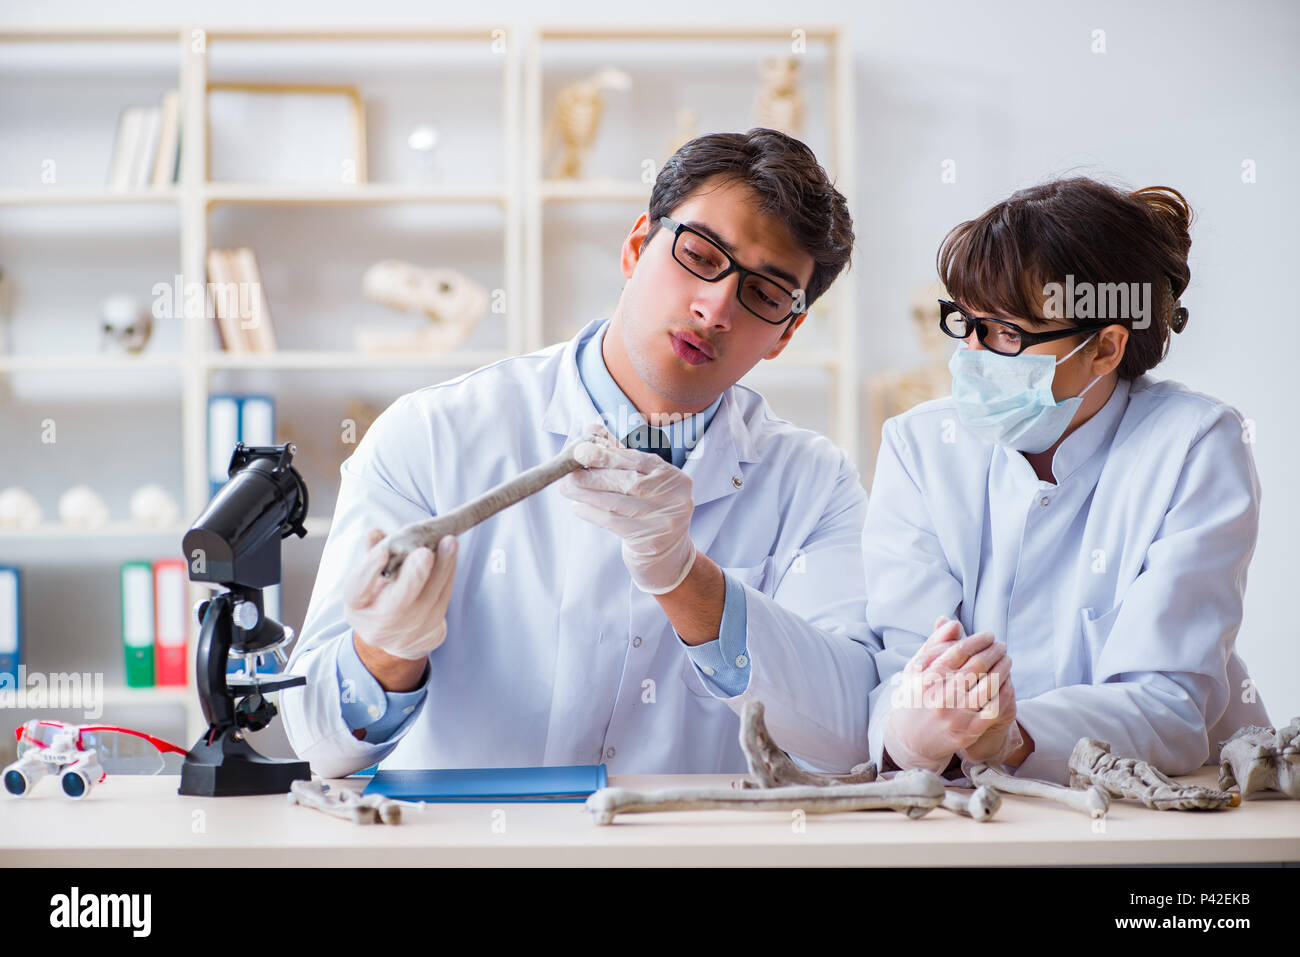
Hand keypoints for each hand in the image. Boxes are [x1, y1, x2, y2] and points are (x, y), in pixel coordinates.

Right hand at [344, 527, 456, 660]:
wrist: (397, 633)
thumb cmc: (379, 595)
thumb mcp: (369, 577)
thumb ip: (373, 554)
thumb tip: (375, 534)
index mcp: (357, 607)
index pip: (358, 589)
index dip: (369, 570)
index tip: (383, 550)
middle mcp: (378, 624)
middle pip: (396, 604)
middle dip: (413, 576)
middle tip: (425, 552)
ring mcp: (406, 632)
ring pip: (428, 600)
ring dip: (442, 568)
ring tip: (449, 542)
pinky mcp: (430, 632)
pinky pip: (442, 601)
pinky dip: (448, 575)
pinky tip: (451, 555)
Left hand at [557, 422, 695, 594]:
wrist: (668, 555)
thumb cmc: (651, 509)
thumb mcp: (645, 481)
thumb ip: (620, 456)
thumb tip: (591, 430)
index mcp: (672, 476)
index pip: (637, 460)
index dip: (608, 455)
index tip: (582, 450)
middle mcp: (672, 497)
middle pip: (627, 482)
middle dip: (593, 476)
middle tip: (568, 473)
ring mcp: (663, 520)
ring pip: (616, 503)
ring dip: (586, 494)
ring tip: (566, 488)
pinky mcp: (649, 540)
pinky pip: (613, 523)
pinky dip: (592, 513)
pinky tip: (577, 507)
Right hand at [884, 617, 1011, 771]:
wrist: (910, 739)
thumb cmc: (915, 697)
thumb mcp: (916, 669)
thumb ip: (934, 644)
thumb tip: (952, 622)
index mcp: (926, 679)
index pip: (959, 650)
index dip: (978, 640)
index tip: (989, 635)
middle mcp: (940, 697)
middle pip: (977, 666)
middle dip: (994, 651)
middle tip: (1002, 645)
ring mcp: (955, 716)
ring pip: (989, 686)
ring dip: (1003, 669)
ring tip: (1007, 660)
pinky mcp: (967, 732)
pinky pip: (993, 709)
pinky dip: (1004, 692)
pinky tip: (1007, 683)